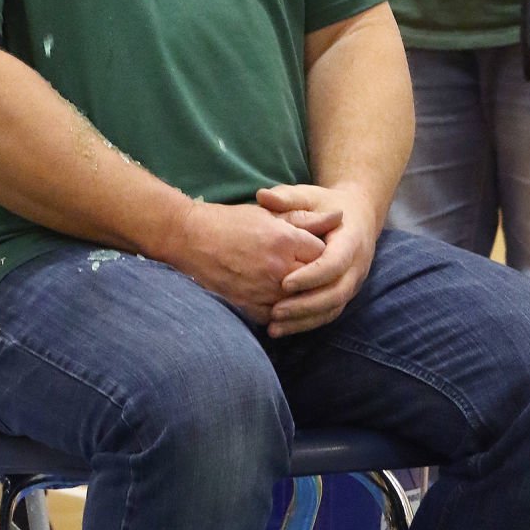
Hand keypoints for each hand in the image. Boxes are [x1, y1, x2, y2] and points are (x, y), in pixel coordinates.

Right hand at [166, 199, 327, 324]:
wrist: (190, 238)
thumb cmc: (229, 221)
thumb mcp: (268, 213)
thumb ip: (306, 218)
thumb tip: (339, 216)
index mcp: (285, 240)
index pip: (322, 252)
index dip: (318, 250)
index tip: (310, 249)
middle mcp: (278, 268)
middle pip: (313, 279)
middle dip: (310, 273)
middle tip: (301, 267)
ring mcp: (264, 290)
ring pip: (297, 301)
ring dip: (296, 295)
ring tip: (289, 284)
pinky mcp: (249, 306)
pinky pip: (275, 315)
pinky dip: (277, 310)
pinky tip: (274, 300)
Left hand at [256, 183, 379, 337]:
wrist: (355, 216)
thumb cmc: (326, 205)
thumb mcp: (310, 196)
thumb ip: (288, 197)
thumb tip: (262, 196)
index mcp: (350, 241)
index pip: (334, 264)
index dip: (310, 276)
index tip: (284, 283)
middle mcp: (355, 267)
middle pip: (335, 294)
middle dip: (305, 305)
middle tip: (275, 311)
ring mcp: (351, 284)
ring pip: (332, 309)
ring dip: (304, 321)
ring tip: (274, 327)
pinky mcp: (343, 295)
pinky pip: (327, 314)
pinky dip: (306, 324)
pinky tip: (282, 329)